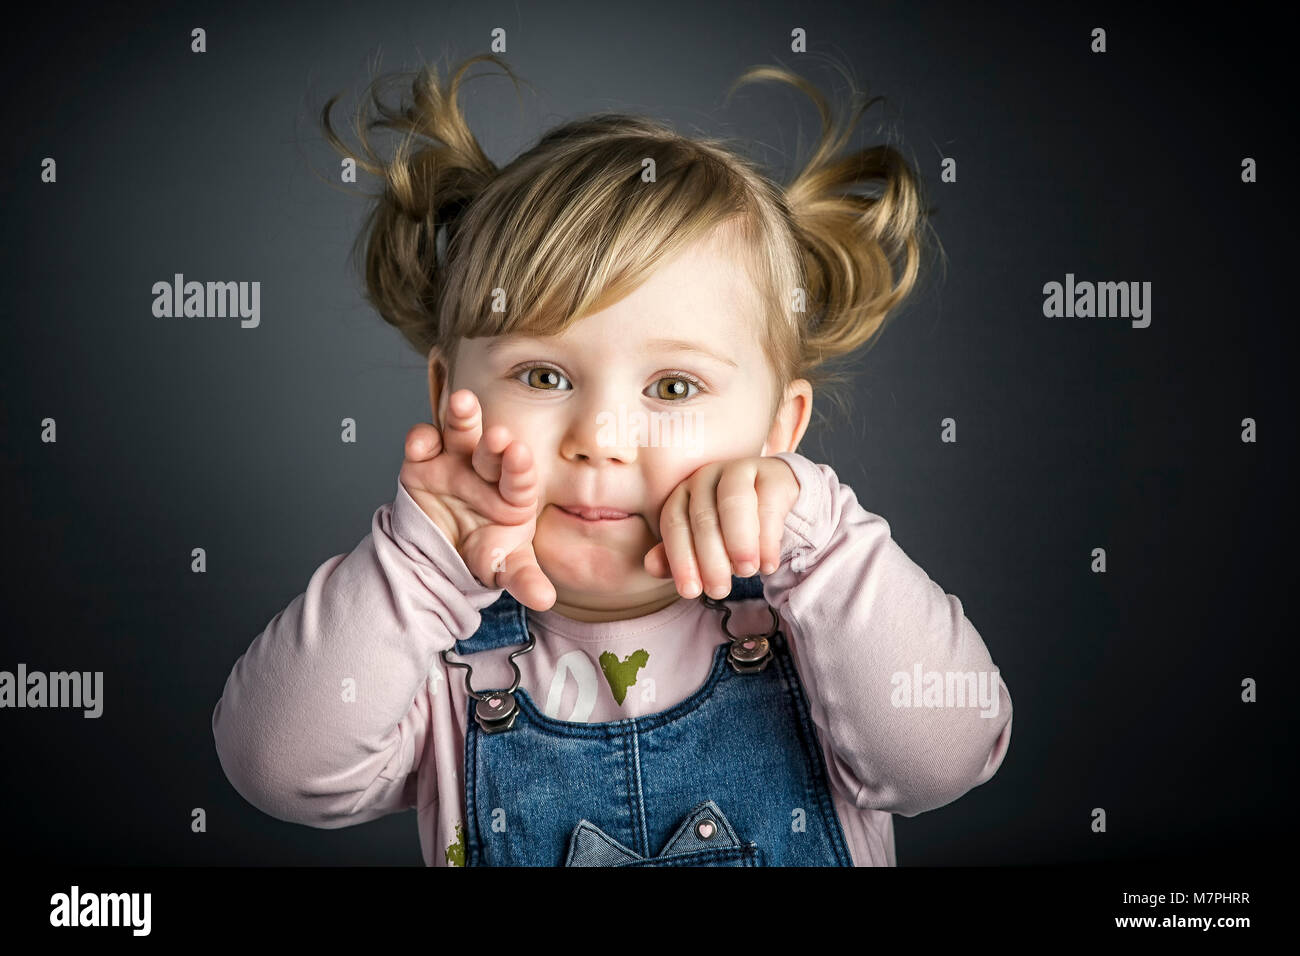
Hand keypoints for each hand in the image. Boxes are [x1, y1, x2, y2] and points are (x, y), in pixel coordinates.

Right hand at [399, 389, 556, 610]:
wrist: (439, 556)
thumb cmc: (483, 552)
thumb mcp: (504, 568)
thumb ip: (524, 579)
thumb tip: (544, 598)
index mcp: (514, 492)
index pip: (520, 476)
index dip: (519, 466)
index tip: (519, 455)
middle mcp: (487, 469)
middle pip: (492, 449)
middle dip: (492, 442)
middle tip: (497, 436)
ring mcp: (454, 460)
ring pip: (460, 432)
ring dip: (461, 417)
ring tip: (462, 403)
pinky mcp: (423, 461)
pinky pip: (422, 442)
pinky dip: (420, 438)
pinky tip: (421, 442)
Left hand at [643, 456, 800, 599]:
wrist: (774, 500)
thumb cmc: (729, 528)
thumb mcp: (701, 545)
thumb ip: (676, 557)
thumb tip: (651, 566)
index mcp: (683, 493)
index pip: (674, 524)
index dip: (680, 559)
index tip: (691, 591)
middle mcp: (707, 477)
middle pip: (703, 517)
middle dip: (710, 559)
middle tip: (720, 590)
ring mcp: (740, 471)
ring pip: (734, 503)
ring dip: (738, 541)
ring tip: (747, 572)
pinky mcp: (773, 474)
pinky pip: (768, 504)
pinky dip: (767, 539)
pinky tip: (768, 564)